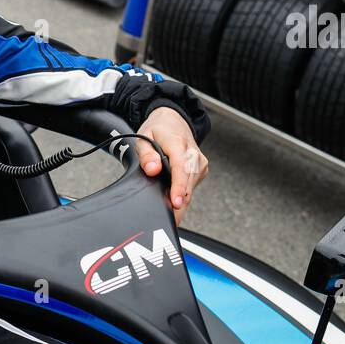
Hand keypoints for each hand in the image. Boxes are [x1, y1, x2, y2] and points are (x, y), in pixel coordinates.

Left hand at [135, 106, 208, 223]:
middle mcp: (193, 155)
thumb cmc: (158, 131)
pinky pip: (191, 188)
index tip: (176, 203)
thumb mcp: (143, 137)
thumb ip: (146, 155)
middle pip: (188, 184)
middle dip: (178, 204)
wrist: (173, 121)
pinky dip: (182, 196)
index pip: (181, 169)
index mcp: (178, 145)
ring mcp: (200, 163)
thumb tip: (152, 169)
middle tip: (166, 222)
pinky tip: (173, 199)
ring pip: (191, 189)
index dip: (179, 188)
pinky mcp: (201, 170)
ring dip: (180, 202)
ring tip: (168, 214)